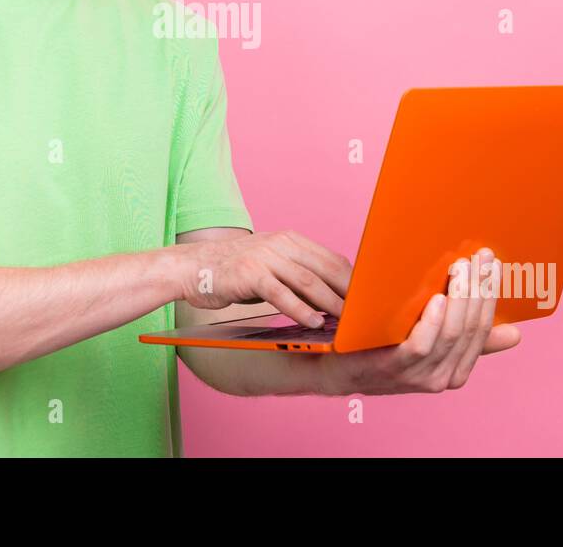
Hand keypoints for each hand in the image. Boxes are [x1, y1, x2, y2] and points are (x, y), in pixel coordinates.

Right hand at [174, 229, 351, 327]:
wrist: (191, 267)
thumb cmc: (234, 272)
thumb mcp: (271, 267)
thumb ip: (298, 276)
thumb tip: (333, 298)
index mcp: (290, 240)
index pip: (332, 258)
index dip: (353, 280)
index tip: (370, 300)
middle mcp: (280, 244)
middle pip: (325, 268)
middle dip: (349, 292)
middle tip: (367, 315)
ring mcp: (265, 257)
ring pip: (307, 280)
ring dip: (330, 302)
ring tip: (348, 321)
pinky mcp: (249, 273)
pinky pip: (280, 293)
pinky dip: (300, 308)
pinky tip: (313, 322)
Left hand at [320, 248, 520, 395]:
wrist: (338, 364)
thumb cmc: (384, 345)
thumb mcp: (430, 339)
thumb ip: (467, 337)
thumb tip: (515, 334)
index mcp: (457, 369)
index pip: (483, 329)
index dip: (490, 295)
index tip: (491, 263)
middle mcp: (443, 376)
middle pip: (470, 328)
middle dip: (478, 290)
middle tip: (479, 257)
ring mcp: (419, 376)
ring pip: (450, 334)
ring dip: (459, 299)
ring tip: (461, 269)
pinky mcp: (394, 369)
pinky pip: (421, 345)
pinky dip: (432, 321)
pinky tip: (436, 299)